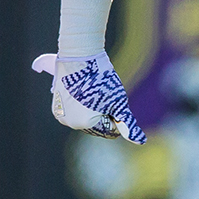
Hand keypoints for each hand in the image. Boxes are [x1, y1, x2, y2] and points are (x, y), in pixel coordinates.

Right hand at [32, 52, 147, 142]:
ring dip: (93, 109)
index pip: (109, 130)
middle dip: (103, 113)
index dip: (116, 115)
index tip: (111, 98)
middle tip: (101, 93)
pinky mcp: (57, 105)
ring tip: (92, 91)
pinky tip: (84, 91)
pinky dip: (82, 105)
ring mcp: (61, 114)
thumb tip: (141, 142)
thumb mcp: (118, 102)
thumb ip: (128, 124)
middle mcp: (69, 123)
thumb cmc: (102, 79)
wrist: (80, 56)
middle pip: (96, 125)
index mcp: (84, 124)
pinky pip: (75, 111)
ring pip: (86, 118)